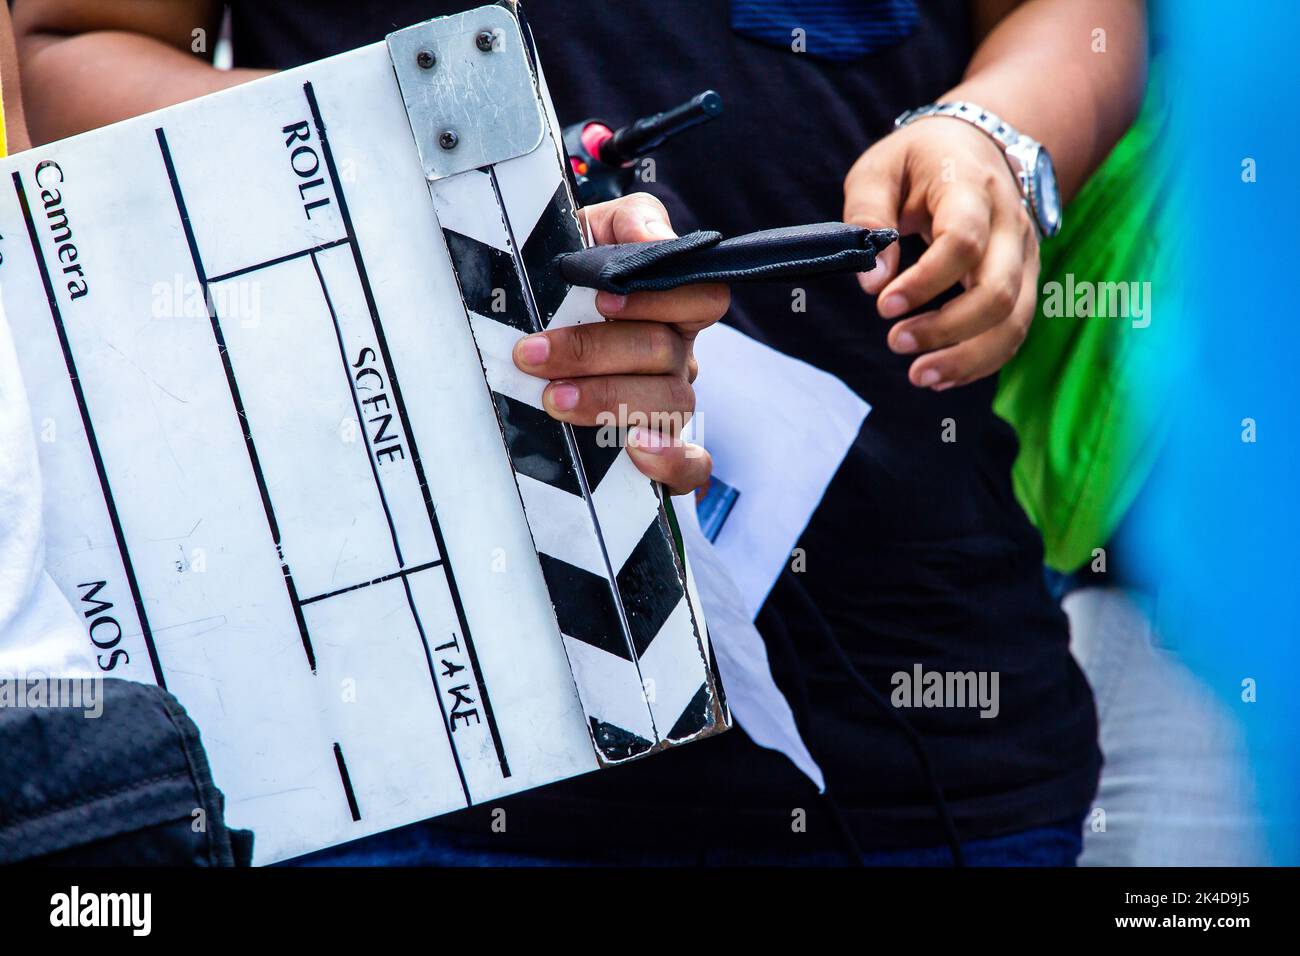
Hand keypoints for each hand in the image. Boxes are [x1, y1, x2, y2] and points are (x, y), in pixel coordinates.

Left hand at [512, 192, 728, 493]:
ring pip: (671, 405)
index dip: (659, 298)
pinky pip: (690, 468)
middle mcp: (677, 358)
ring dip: (610, 401)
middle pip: (668, 355)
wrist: (514, 339)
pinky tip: (635, 452)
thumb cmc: (559, 284)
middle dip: (596, 353)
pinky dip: (672, 462)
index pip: (702, 297)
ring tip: (552, 400)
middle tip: (533, 355)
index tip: (599, 299)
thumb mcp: (587, 234)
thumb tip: (656, 240)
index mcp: (671, 307)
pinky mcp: (657, 458)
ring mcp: (669, 409)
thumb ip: (629, 221)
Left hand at [844, 117, 1040, 389]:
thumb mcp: (877, 171)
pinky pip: (1013, 331)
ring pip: (1015, 320)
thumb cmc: (917, 161)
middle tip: (895, 342)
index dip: (925, 282)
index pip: (963, 242)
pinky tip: (941, 376)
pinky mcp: (1023, 282)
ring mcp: (1025, 256)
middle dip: (947, 329)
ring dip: (968, 357)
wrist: (973, 146)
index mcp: (972, 188)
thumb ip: (867, 217)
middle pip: (998, 290)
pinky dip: (980, 361)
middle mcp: (1010, 224)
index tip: (883, 305)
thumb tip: (871, 281)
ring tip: (918, 375)